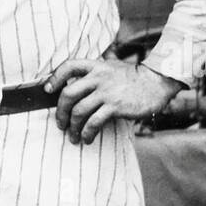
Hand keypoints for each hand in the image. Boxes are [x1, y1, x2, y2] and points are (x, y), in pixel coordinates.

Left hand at [45, 57, 181, 144]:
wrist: (157, 83)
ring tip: (73, 137)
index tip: (48, 90)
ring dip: (72, 127)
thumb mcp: (112, 68)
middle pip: (68, 94)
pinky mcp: (115, 106)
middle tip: (61, 124)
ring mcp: (106, 92)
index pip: (69, 66)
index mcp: (96, 66)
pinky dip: (86, 133)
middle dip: (60, 112)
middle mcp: (98, 77)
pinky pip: (93, 122)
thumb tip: (76, 84)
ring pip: (78, 111)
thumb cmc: (133, 79)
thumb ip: (95, 73)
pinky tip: (87, 138)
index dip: (55, 78)